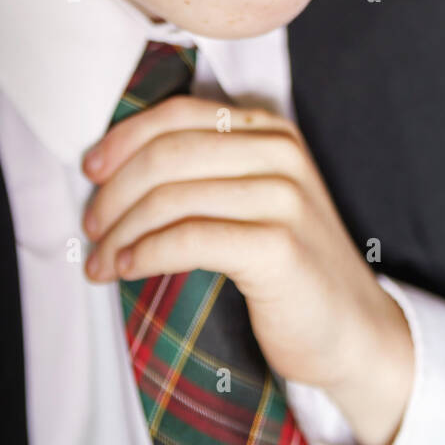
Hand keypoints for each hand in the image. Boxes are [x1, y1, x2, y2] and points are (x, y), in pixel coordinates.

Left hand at [81, 96, 413, 444]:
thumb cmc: (289, 267)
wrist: (355, 330)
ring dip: (121, 231)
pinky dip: (146, 253)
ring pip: (172, 197)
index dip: (124, 139)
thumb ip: (206, 170)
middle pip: (168, 154)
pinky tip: (126, 269)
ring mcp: (284, 197)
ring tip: (99, 260)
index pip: (178, 114)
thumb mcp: (254, 198)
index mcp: (270, 130)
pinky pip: (189, 239)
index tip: (90, 170)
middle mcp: (280, 152)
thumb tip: (115, 165)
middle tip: (90, 227)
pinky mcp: (278, 246)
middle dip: (114, 191)